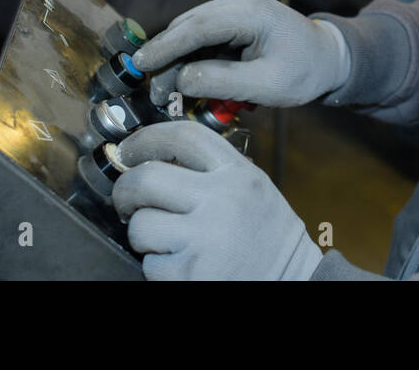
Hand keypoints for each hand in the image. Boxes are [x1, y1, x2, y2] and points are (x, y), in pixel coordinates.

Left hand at [113, 121, 323, 279]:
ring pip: (140, 224)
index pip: (183, 137)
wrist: (294, 281)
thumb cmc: (268, 238)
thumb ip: (213, 170)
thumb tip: (156, 158)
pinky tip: (180, 264)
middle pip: (146, 178)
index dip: (146, 138)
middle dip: (125, 190)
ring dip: (143, 235)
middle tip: (128, 201)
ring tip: (167, 241)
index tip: (129, 148)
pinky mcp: (189, 274)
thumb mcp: (253, 188)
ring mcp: (204, 238)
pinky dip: (157, 267)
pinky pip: (149, 264)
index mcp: (238, 175)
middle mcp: (221, 201)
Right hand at [133, 0, 349, 107]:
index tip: (139, 66)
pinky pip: (202, 35)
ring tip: (168, 94)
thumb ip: (222, 81)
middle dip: (167, 60)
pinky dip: (191, 56)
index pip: (197, 27)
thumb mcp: (267, 85)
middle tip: (155, 95)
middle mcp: (239, 0)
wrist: (329, 58)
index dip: (165, 47)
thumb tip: (181, 79)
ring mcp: (235, 4)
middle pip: (189, 27)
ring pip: (191, 31)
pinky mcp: (233, 15)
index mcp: (251, 12)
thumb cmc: (305, 72)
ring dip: (177, 60)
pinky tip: (185, 80)